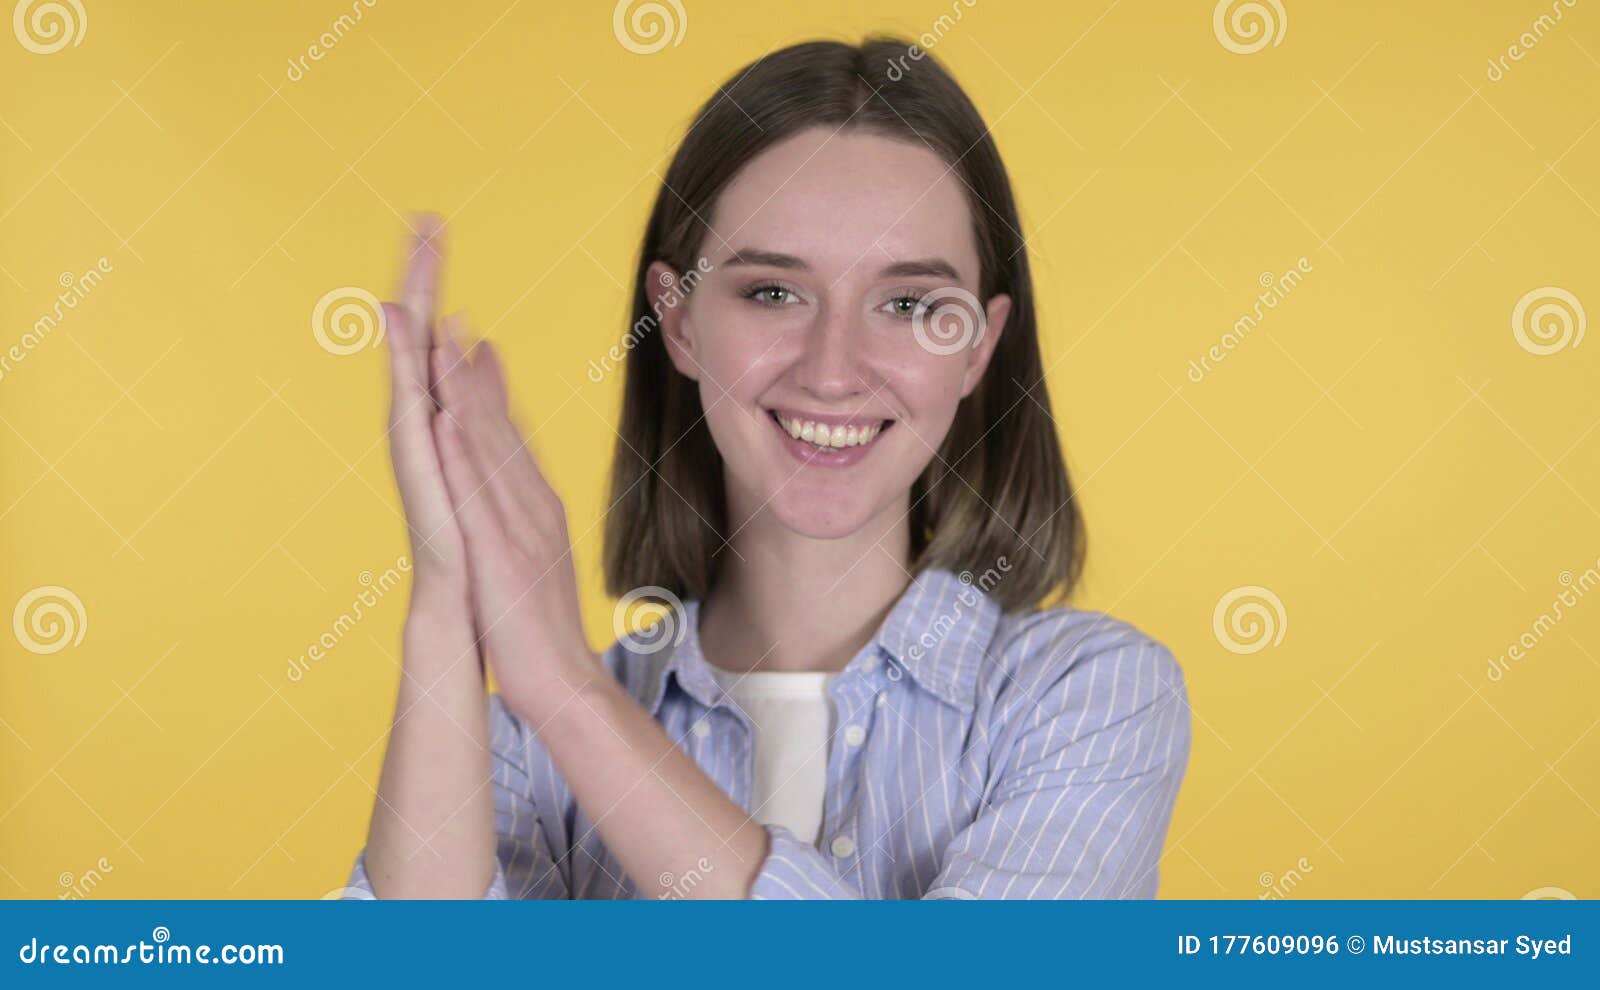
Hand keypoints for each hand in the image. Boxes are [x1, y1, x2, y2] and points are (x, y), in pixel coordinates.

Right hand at [381, 215, 469, 606]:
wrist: (459, 603)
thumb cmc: (471, 536)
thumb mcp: (482, 458)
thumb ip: (476, 403)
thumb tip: (478, 350)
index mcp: (441, 417)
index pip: (437, 337)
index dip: (433, 283)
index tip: (432, 227)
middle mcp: (423, 426)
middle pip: (420, 338)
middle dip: (422, 279)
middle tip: (423, 220)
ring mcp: (419, 452)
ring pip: (414, 370)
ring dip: (412, 321)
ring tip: (409, 265)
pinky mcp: (426, 482)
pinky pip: (422, 424)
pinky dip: (421, 387)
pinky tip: (420, 350)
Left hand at [427, 319, 596, 717]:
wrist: (563, 681)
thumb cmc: (544, 630)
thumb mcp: (536, 564)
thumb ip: (526, 526)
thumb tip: (519, 500)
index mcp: (538, 509)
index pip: (512, 439)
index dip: (491, 390)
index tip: (476, 345)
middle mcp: (532, 505)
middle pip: (501, 430)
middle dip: (473, 372)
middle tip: (453, 318)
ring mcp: (518, 525)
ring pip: (488, 449)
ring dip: (465, 394)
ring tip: (444, 344)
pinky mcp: (500, 550)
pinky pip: (477, 493)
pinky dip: (463, 450)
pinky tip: (446, 417)